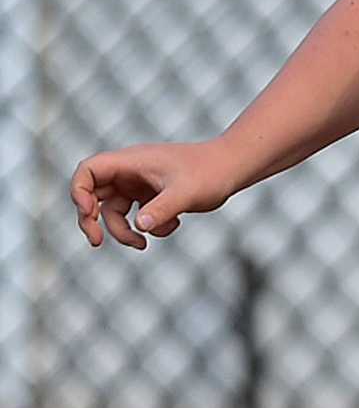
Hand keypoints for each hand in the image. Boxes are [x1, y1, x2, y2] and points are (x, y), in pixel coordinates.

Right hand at [70, 140, 241, 249]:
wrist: (231, 169)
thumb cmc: (209, 173)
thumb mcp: (186, 193)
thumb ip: (163, 209)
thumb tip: (140, 226)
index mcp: (130, 162)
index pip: (89, 170)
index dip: (79, 190)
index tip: (87, 212)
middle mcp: (130, 172)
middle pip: (94, 195)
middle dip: (92, 219)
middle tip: (96, 242)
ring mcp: (140, 185)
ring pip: (116, 212)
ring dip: (124, 231)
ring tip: (143, 245)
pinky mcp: (153, 197)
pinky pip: (140, 217)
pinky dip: (151, 228)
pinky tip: (175, 224)